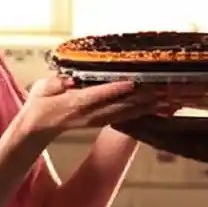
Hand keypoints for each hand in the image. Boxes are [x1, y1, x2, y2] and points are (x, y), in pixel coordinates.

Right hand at [18, 74, 162, 138]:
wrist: (38, 127)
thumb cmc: (40, 102)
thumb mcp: (41, 88)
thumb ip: (55, 83)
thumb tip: (68, 79)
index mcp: (76, 103)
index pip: (99, 95)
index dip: (116, 89)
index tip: (132, 82)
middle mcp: (91, 113)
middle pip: (121, 105)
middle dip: (142, 98)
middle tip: (163, 90)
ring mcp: (99, 119)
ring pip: (128, 113)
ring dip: (149, 106)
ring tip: (169, 100)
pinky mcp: (103, 121)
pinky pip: (127, 116)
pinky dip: (144, 112)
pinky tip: (159, 108)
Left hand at [115, 66, 207, 170]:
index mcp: (200, 138)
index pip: (158, 128)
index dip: (135, 117)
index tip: (112, 107)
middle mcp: (192, 146)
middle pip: (150, 134)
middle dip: (127, 120)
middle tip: (102, 107)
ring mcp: (196, 149)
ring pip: (157, 137)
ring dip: (137, 124)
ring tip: (116, 111)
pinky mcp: (201, 148)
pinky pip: (170, 137)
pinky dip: (154, 127)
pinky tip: (147, 119)